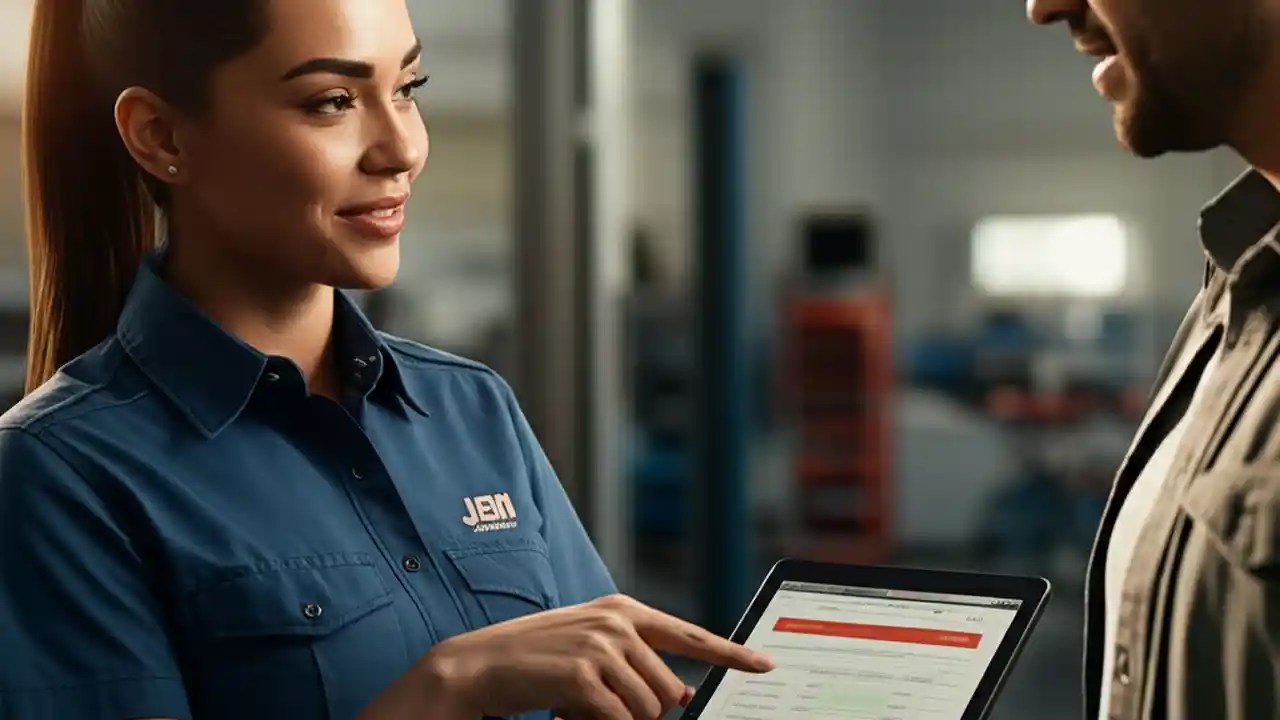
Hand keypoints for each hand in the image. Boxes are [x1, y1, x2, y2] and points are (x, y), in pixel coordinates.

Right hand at [420, 593, 773, 719]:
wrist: (477, 664)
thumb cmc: (536, 661)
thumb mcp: (591, 651)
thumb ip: (637, 663)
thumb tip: (681, 692)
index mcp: (622, 612)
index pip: (689, 633)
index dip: (730, 653)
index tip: (763, 665)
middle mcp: (617, 623)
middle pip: (666, 690)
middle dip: (641, 711)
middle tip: (598, 708)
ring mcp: (600, 647)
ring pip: (647, 710)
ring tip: (577, 706)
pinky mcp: (582, 676)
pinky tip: (566, 713)